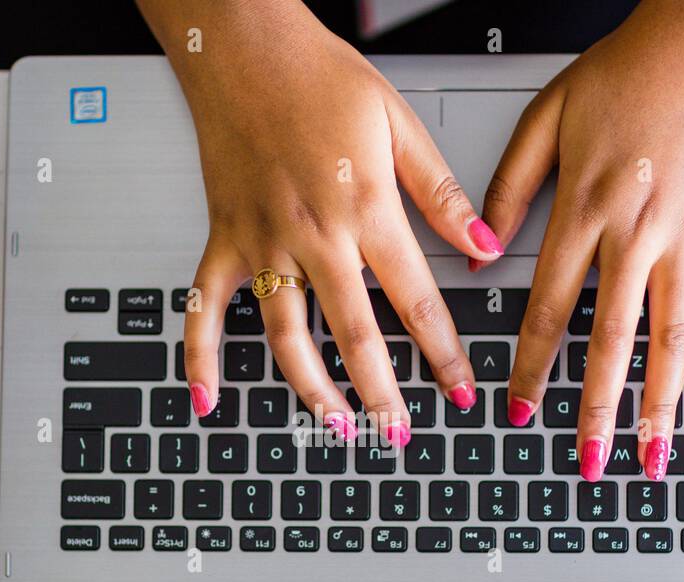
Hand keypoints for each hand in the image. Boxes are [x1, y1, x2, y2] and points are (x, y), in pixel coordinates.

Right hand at [140, 0, 502, 443]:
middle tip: (400, 433)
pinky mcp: (224, 239)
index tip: (459, 388)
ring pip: (288, 336)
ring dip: (313, 390)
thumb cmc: (320, 76)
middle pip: (354, 335)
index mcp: (365, 209)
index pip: (415, 300)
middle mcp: (314, 236)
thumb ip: (442, 194)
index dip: (443, 352)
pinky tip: (208, 398)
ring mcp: (263, 243)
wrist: (245, 46)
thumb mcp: (400, 126)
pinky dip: (200, 356)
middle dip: (383, 393)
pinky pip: (206, 308)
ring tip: (337, 427)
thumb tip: (482, 244)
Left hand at [477, 0, 683, 478]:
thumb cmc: (627, 69)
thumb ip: (506, 186)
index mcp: (584, 211)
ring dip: (663, 403)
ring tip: (654, 453)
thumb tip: (480, 248)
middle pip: (611, 341)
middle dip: (595, 409)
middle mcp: (636, 234)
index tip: (520, 409)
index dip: (532, 367)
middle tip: (586, 460)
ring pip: (673, 338)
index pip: (550, 309)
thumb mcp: (545, 117)